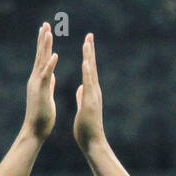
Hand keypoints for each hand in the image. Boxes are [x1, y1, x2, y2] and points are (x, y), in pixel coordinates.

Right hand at [23, 22, 57, 140]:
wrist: (35, 130)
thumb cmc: (41, 116)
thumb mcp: (47, 95)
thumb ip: (48, 83)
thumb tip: (52, 75)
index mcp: (39, 80)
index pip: (42, 58)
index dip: (44, 44)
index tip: (45, 30)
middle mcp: (36, 80)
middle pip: (40, 55)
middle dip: (42, 39)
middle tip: (45, 24)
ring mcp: (37, 85)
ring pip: (42, 62)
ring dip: (45, 47)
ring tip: (48, 33)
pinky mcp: (42, 92)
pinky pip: (47, 76)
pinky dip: (50, 65)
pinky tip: (55, 55)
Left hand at [73, 33, 105, 152]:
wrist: (92, 141)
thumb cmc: (86, 127)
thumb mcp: (82, 106)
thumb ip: (82, 96)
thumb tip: (81, 87)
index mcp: (90, 91)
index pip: (88, 70)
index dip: (87, 57)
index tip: (86, 43)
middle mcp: (94, 90)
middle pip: (91, 67)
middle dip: (90, 51)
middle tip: (89, 35)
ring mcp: (94, 95)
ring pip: (91, 72)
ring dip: (89, 57)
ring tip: (87, 42)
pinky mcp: (91, 101)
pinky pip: (89, 84)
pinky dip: (87, 73)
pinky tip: (85, 62)